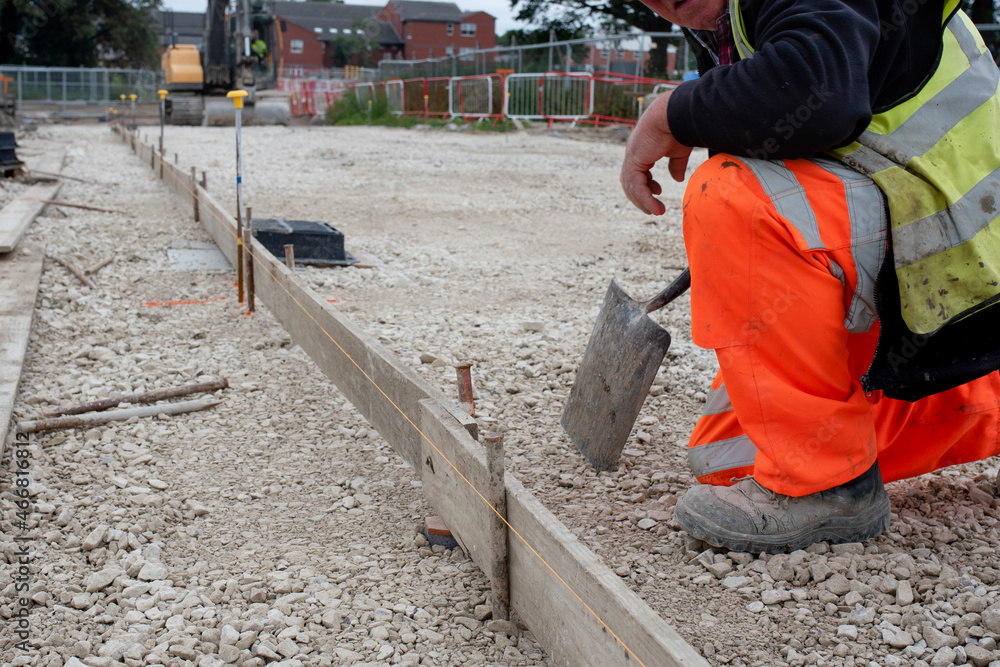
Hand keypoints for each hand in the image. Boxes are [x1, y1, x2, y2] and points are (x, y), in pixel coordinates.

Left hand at [620, 90, 692, 214]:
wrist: (675, 114)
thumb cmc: (678, 127)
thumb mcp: (678, 152)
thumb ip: (675, 166)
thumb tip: (677, 179)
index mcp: (642, 149)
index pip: (638, 172)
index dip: (646, 184)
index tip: (658, 191)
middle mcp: (634, 153)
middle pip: (630, 181)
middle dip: (640, 196)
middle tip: (651, 208)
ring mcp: (631, 157)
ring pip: (631, 186)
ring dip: (642, 201)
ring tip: (655, 211)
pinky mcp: (634, 161)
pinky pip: (636, 186)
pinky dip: (644, 198)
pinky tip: (655, 207)